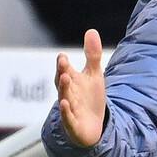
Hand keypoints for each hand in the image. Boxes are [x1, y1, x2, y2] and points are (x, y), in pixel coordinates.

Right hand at [55, 29, 106, 147]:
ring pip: (64, 97)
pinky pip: (67, 117)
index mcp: (70, 82)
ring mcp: (68, 109)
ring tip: (65, 77)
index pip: (64, 70)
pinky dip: (65, 111)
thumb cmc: (89, 98)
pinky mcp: (72, 123)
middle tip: (62, 62)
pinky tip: (64, 104)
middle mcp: (67, 94)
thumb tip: (91, 30)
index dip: (63, 64)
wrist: (91, 126)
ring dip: (64, 88)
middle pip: (62, 82)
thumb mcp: (94, 75)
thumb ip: (92, 55)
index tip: (63, 55)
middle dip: (62, 72)